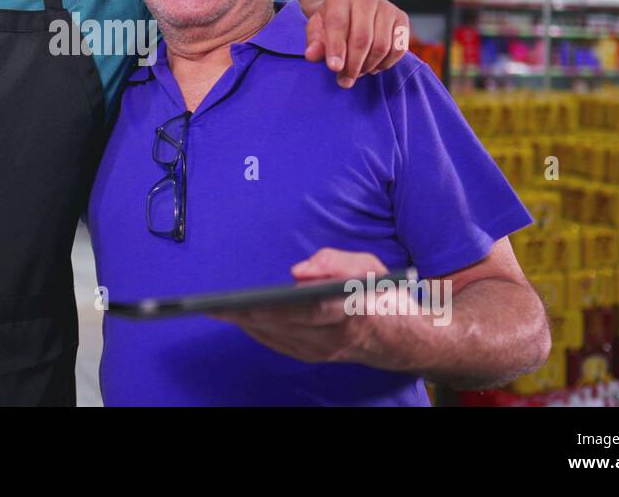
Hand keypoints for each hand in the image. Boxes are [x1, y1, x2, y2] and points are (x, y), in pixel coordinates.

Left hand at [210, 247, 392, 363]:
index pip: (313, 310)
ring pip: (278, 338)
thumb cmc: (382, 294)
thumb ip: (336, 262)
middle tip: (218, 304)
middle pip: (286, 326)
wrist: (400, 339)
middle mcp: (336, 336)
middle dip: (249, 315)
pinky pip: (280, 344)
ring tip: (219, 309)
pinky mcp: (315, 357)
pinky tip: (239, 318)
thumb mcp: (370, 266)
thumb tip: (299, 271)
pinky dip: (257, 331)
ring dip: (246, 324)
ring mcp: (324, 351)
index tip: (252, 300)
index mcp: (353, 309)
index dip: (280, 307)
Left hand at [296, 0, 409, 87]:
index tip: (334, 69)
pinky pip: (398, 48)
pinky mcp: (402, 18)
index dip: (336, 49)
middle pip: (362, 39)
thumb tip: (312, 56)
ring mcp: (387, 7)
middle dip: (353, 65)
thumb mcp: (317, 30)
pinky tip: (372, 67)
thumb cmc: (331, 24)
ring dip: (368, 66)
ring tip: (356, 73)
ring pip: (382, 46)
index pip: (338, 24)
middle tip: (344, 81)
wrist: (352, 11)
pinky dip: (385, 64)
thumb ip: (314, 43)